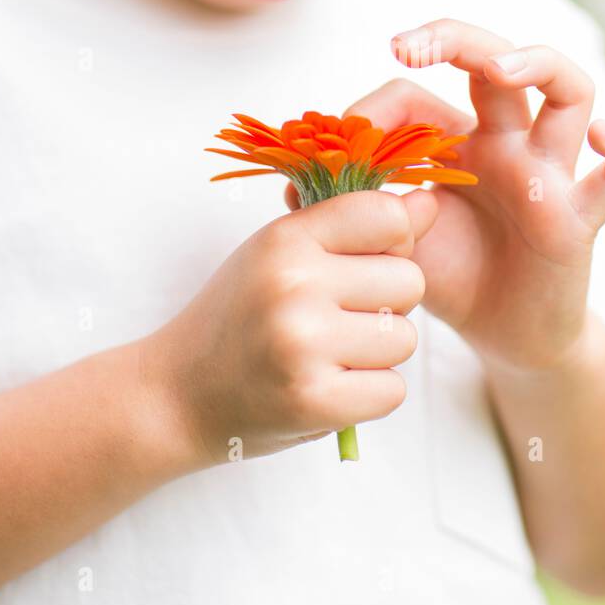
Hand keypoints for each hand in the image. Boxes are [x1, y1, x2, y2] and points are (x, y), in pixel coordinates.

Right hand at [144, 191, 435, 465]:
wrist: (175, 393)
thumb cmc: (239, 314)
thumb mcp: (282, 251)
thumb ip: (355, 225)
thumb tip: (430, 202)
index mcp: (286, 238)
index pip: (387, 216)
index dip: (392, 241)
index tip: (364, 260)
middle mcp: (294, 285)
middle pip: (409, 281)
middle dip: (387, 303)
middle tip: (339, 318)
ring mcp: (303, 345)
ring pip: (405, 339)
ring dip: (378, 352)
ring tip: (330, 353)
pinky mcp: (314, 402)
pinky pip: (393, 390)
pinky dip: (369, 394)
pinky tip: (330, 386)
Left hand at [287, 18, 604, 373]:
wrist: (502, 338)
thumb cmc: (449, 276)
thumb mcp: (389, 237)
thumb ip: (351, 205)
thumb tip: (293, 180)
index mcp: (458, 139)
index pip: (418, 94)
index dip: (375, 106)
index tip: (336, 140)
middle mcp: (507, 141)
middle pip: (498, 60)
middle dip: (456, 40)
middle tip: (409, 45)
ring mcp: (549, 172)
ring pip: (570, 92)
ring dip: (540, 65)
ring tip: (502, 67)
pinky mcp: (581, 217)